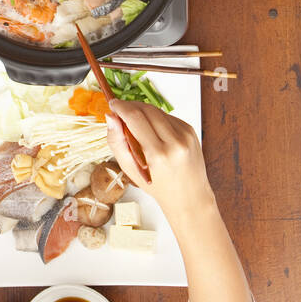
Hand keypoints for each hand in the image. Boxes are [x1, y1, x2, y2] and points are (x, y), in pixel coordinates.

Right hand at [105, 99, 212, 216]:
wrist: (189, 197)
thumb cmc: (158, 187)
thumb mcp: (130, 170)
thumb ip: (116, 142)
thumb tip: (110, 117)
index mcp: (158, 154)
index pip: (135, 118)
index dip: (121, 107)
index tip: (112, 104)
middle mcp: (175, 142)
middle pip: (147, 109)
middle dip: (130, 106)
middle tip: (119, 111)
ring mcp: (186, 135)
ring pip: (157, 111)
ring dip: (143, 112)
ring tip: (134, 124)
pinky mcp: (190, 131)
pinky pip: (168, 117)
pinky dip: (156, 119)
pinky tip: (152, 132)